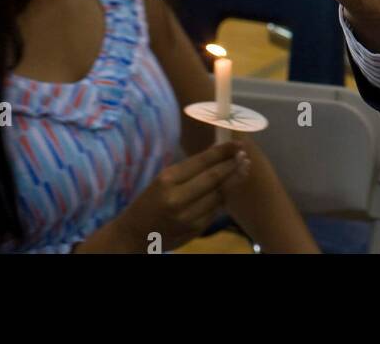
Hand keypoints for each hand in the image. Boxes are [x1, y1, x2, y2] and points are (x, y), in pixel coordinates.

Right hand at [111, 143, 241, 252]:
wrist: (134, 234)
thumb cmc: (150, 201)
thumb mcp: (163, 180)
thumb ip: (190, 169)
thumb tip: (217, 152)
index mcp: (168, 180)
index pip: (203, 162)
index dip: (223, 152)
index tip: (238, 144)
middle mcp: (178, 198)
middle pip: (214, 178)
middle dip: (233, 165)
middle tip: (245, 155)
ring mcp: (187, 216)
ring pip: (219, 194)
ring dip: (233, 180)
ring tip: (244, 168)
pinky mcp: (195, 230)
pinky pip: (215, 209)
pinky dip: (224, 197)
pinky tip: (230, 188)